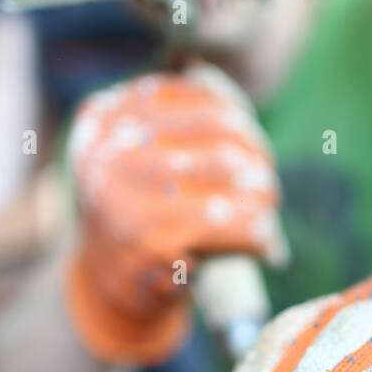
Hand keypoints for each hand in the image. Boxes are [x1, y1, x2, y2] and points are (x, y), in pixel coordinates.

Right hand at [66, 64, 286, 365]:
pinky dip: (262, 238)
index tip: (250, 140)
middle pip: (220, 133)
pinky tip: (267, 249)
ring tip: (267, 218)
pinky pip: (235, 226)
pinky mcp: (154, 243)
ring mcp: (130, 198)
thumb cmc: (136, 214)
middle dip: (257, 159)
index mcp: (105, 120)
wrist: (104, 291)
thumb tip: (215, 80)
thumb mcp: (134, 156)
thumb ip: (168, 116)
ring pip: (233, 176)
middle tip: (266, 187)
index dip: (236, 113)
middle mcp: (111, 153)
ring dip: (264, 200)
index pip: (194, 91)